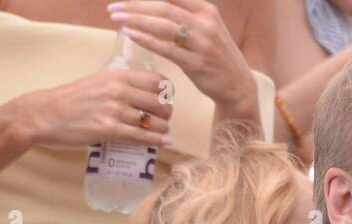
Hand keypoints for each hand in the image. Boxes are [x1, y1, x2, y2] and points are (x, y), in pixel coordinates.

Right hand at [21, 66, 172, 149]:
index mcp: (117, 75)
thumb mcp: (98, 81)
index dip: (167, 93)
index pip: (158, 81)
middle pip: (162, 103)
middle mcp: (119, 90)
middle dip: (166, 114)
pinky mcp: (110, 130)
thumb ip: (121, 84)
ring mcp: (115, 111)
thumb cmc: (72, 99)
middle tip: (161, 119)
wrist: (44, 114)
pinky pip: (143, 137)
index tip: (164, 99)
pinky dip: (158, 141)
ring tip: (159, 131)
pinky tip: (166, 142)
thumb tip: (147, 92)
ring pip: (156, 123)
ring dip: (162, 129)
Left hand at [108, 0, 256, 115]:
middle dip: (134, 6)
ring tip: (117, 19)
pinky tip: (131, 35)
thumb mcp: (208, 29)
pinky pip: (167, 49)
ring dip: (137, 21)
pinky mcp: (198, 64)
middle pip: (164, 8)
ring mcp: (203, 44)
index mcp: (207, 11)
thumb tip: (155, 5)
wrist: (238, 87)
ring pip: (164, 27)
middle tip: (112, 8)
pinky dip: (147, 40)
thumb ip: (186, 15)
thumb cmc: (217, 57)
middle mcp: (206, 24)